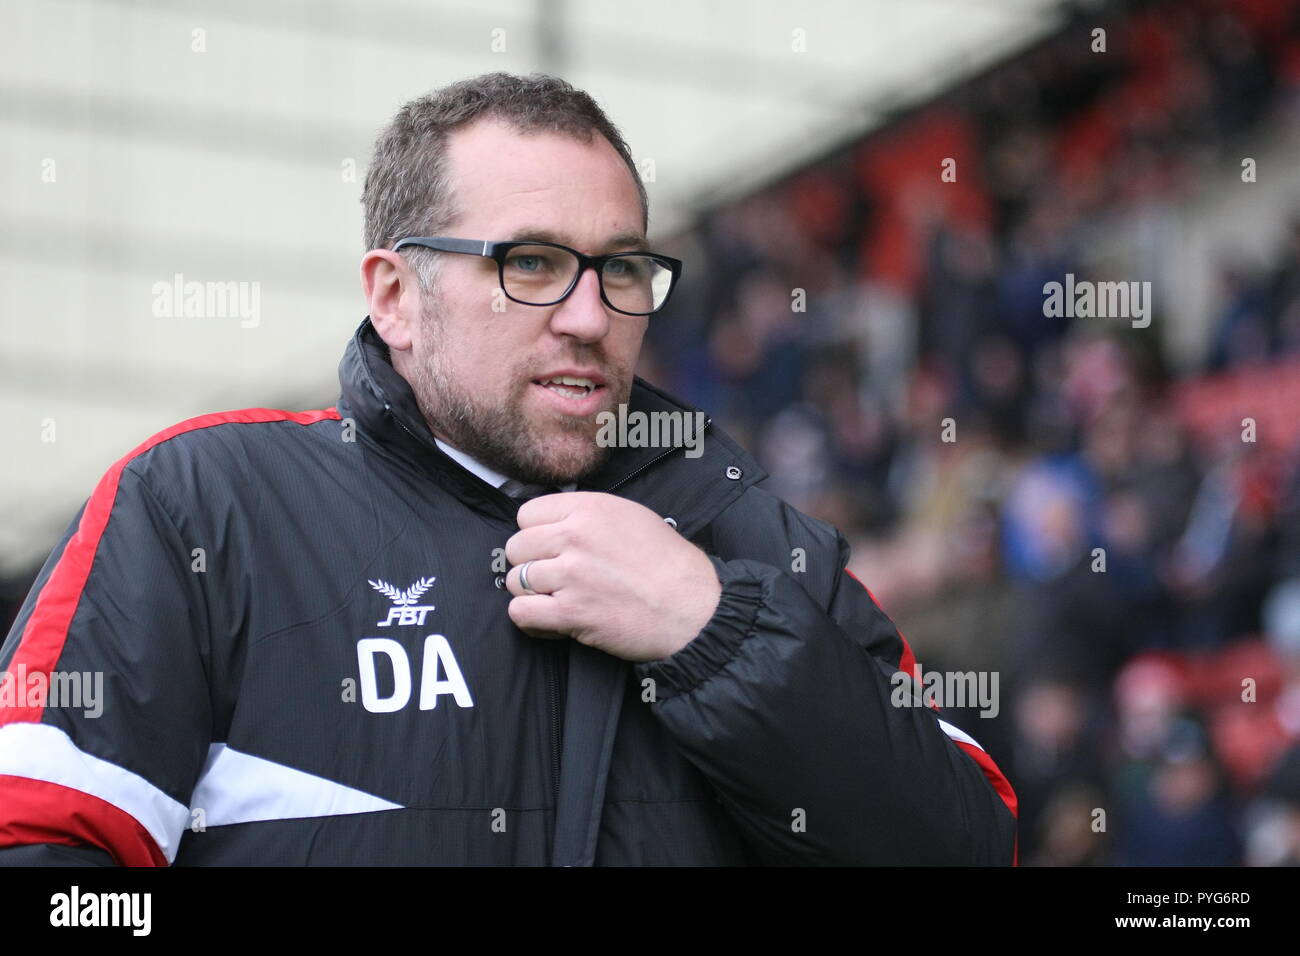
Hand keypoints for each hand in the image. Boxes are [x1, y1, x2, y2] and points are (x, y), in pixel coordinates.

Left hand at [503, 492, 721, 661]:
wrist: (692, 609)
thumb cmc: (671, 566)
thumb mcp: (633, 518)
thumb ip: (591, 516)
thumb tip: (557, 524)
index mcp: (590, 509)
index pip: (527, 514)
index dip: (536, 534)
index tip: (551, 548)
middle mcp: (576, 537)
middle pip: (516, 547)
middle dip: (531, 564)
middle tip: (554, 578)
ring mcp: (571, 575)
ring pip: (516, 580)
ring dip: (532, 593)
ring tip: (556, 600)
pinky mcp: (571, 612)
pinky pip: (521, 612)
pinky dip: (531, 619)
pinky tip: (551, 620)